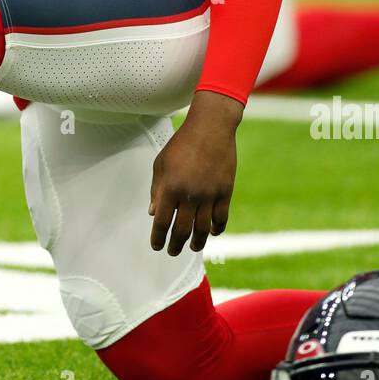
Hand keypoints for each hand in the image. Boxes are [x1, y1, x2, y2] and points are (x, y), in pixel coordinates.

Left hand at [148, 92, 240, 255]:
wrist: (211, 127)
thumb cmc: (182, 144)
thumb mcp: (161, 163)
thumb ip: (156, 190)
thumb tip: (153, 214)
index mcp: (170, 187)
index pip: (161, 222)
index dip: (158, 238)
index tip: (156, 246)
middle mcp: (190, 194)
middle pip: (182, 230)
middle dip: (175, 245)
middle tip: (172, 251)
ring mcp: (209, 194)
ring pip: (203, 229)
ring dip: (196, 242)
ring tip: (192, 247)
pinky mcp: (225, 191)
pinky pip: (221, 218)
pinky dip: (216, 229)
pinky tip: (212, 233)